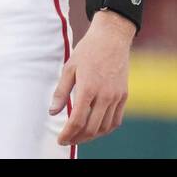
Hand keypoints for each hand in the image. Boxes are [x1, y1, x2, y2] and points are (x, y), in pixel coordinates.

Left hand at [50, 11, 134, 146]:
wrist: (112, 37)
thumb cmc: (88, 50)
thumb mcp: (69, 68)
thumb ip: (61, 92)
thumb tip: (53, 112)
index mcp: (88, 88)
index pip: (77, 121)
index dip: (67, 134)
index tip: (60, 139)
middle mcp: (104, 95)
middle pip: (91, 128)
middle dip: (77, 138)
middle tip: (68, 140)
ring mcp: (116, 96)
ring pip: (104, 127)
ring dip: (91, 136)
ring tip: (80, 136)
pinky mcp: (124, 95)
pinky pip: (116, 120)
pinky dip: (106, 129)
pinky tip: (96, 128)